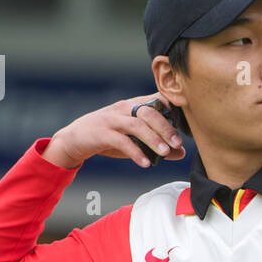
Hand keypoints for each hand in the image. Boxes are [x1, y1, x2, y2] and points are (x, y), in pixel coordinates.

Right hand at [44, 95, 186, 169]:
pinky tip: (145, 163)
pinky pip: (121, 141)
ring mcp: (112, 120)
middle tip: (178, 143)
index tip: (187, 121)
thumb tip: (181, 152)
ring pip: (136, 125)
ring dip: (153, 138)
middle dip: (166, 127)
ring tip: (165, 152)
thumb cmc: (109, 137)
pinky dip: (135, 152)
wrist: (74, 139)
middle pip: (149, 112)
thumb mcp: (134, 140)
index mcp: (134, 105)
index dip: (173, 107)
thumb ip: (156, 145)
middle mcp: (124, 108)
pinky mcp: (101, 133)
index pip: (157, 99)